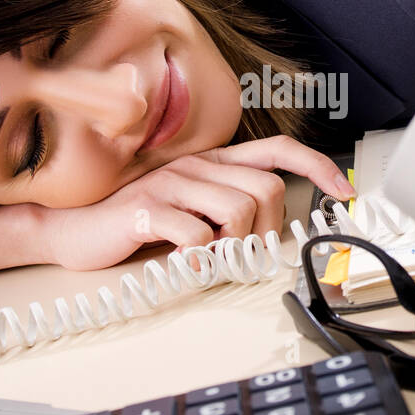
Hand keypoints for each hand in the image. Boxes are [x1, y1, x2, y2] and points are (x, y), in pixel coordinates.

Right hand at [40, 135, 356, 270]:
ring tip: (212, 258)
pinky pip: (198, 236)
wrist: (71, 230)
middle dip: (268, 231)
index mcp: (211, 164)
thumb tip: (270, 235)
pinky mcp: (148, 210)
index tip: (343, 191)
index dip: (316, 167)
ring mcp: (171, 185)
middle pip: (266, 190)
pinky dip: (201, 260)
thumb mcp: (189, 210)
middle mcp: (196, 166)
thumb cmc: (134, 224)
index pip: (277, 150)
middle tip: (245, 254)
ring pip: (239, 212)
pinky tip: (185, 264)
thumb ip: (226, 211)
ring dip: (235, 246)